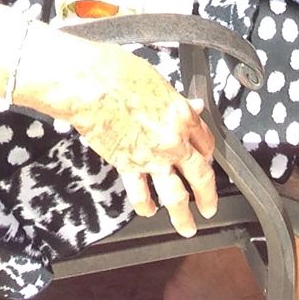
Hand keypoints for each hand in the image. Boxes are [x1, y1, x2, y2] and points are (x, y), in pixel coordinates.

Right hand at [56, 45, 220, 232]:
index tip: (208, 161)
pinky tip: (149, 211)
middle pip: (201, 176)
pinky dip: (146, 205)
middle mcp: (172, 141)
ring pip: (175, 195)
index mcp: (182, 115)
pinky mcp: (127, 165)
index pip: (206, 141)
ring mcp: (151, 157)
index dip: (209, 154)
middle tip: (210, 207)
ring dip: (182, 215)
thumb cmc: (116, 72)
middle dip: (208, 196)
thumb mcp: (157, 79)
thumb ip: (176, 100)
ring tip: (187, 227)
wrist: (88, 84)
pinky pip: (140, 193)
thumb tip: (191, 104)